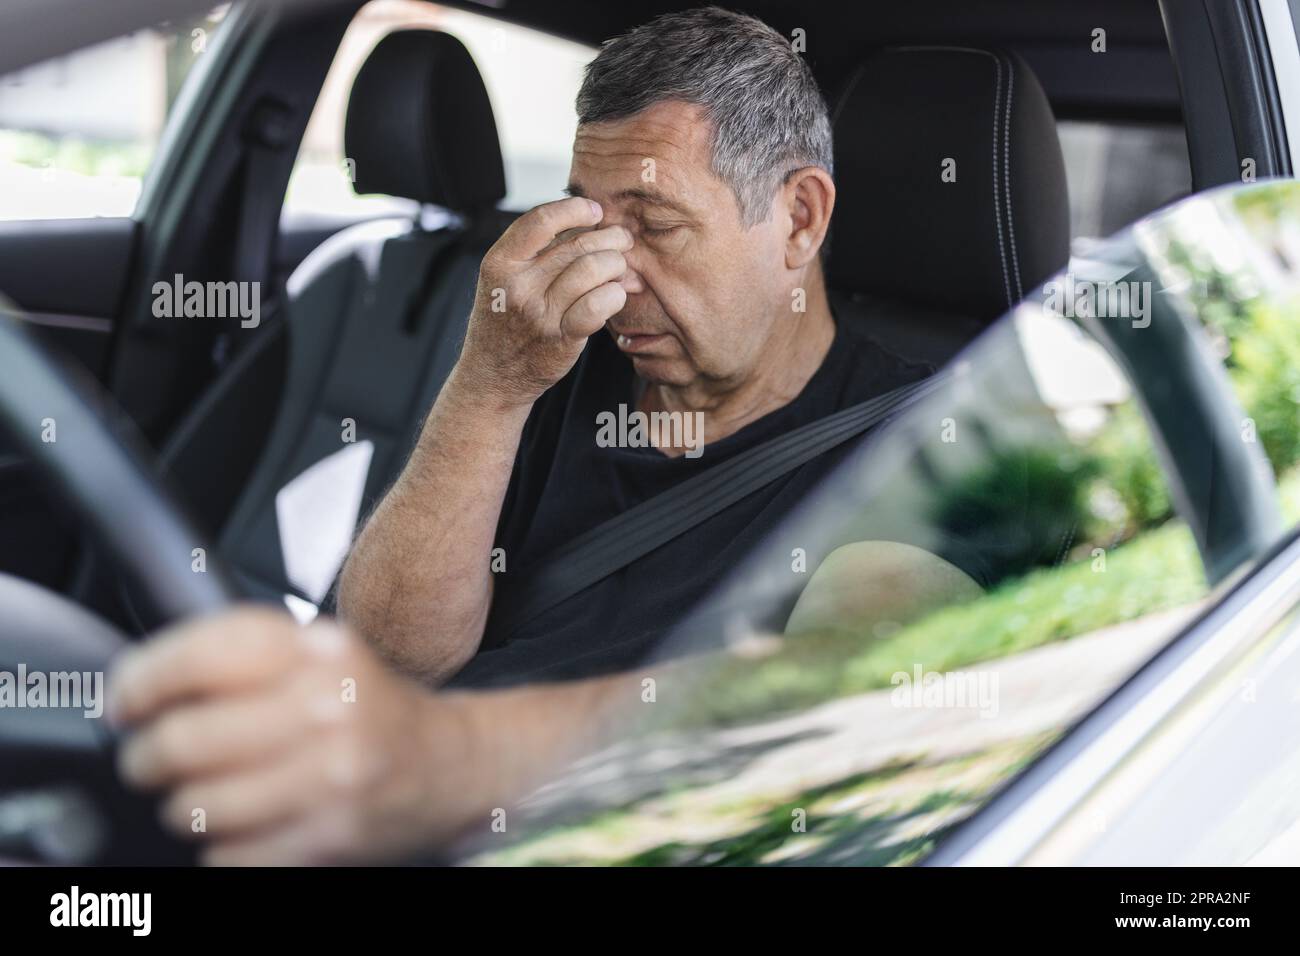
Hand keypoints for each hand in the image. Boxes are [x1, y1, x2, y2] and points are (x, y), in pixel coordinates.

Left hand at [108, 607, 483, 864]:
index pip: (201, 655)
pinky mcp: (329, 838)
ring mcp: (331, 778)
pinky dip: (221, 846)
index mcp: (320, 651)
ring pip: (195, 806)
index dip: (142, 681)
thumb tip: (140, 684)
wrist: (450, 765)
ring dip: (182, 806)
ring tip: (200, 795)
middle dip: (145, 756)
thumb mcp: (322, 653)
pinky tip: (245, 826)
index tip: (125, 702)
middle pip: (184, 739)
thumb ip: (244, 653)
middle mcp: (329, 708)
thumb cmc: (370, 709)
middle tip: (147, 758)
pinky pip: (227, 855)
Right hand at [458, 196, 632, 407]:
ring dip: (617, 264)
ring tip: (619, 268)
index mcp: (500, 263)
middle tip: (622, 240)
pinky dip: (616, 294)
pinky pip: (600, 304)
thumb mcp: (503, 280)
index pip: (541, 220)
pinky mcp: (562, 338)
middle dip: (610, 237)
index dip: (575, 209)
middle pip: (578, 245)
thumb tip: (591, 222)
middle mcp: (518, 286)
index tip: (594, 212)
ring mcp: (540, 313)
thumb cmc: (505, 322)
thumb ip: (536, 252)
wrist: (493, 377)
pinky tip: (616, 295)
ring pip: (594, 269)